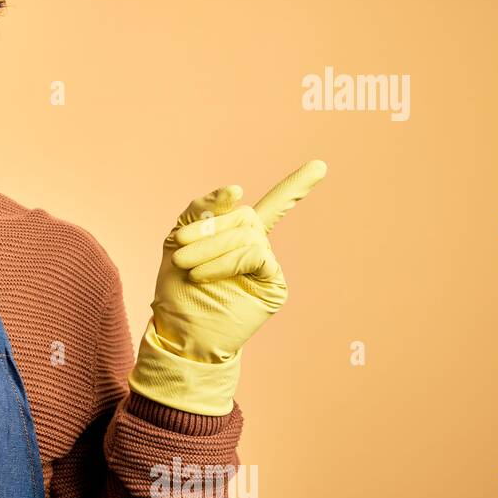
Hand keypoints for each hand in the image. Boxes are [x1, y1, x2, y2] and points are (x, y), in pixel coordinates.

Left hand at [127, 160, 326, 415]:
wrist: (179, 332)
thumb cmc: (176, 289)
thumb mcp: (178, 241)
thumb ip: (202, 209)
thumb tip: (237, 189)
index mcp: (238, 234)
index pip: (273, 204)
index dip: (296, 186)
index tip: (320, 165)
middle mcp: (258, 247)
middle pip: (245, 217)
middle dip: (210, 229)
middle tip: (180, 249)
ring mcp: (267, 266)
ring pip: (248, 234)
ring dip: (211, 247)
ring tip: (188, 267)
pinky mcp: (272, 285)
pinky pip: (255, 255)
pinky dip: (225, 261)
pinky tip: (204, 276)